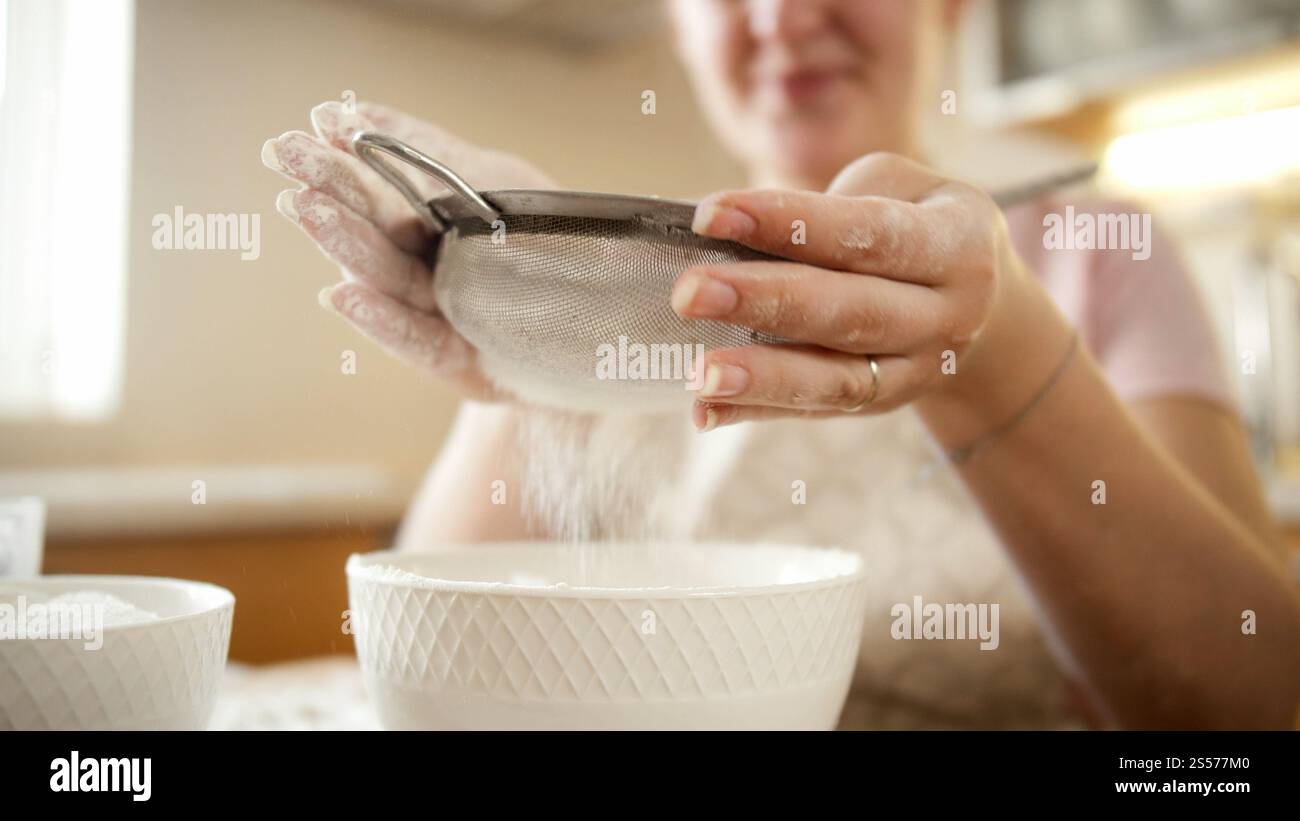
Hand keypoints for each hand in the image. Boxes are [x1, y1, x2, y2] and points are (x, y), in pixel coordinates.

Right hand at [261, 100, 553, 399]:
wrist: (625, 323)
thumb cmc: (562, 246)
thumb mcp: (505, 184)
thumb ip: (435, 155)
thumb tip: (360, 112)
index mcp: (435, 228)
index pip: (380, 192)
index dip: (343, 162)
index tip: (306, 128)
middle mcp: (431, 273)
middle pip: (375, 232)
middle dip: (331, 194)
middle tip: (284, 156)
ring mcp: (443, 319)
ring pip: (387, 280)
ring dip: (345, 245)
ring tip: (305, 206)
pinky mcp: (459, 365)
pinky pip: (418, 340)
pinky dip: (382, 321)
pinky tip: (343, 295)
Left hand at [673, 152, 1032, 430]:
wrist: (984, 305)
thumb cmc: (917, 223)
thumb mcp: (901, 189)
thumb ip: (829, 209)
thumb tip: (723, 237)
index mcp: (957, 244)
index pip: (864, 234)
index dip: (786, 223)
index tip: (708, 214)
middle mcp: (947, 315)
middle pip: (850, 311)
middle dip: (765, 300)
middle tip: (689, 292)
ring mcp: (917, 371)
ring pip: (838, 379)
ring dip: (763, 377)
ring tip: (700, 373)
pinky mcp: (883, 406)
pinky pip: (816, 411)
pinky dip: (757, 411)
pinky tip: (705, 410)